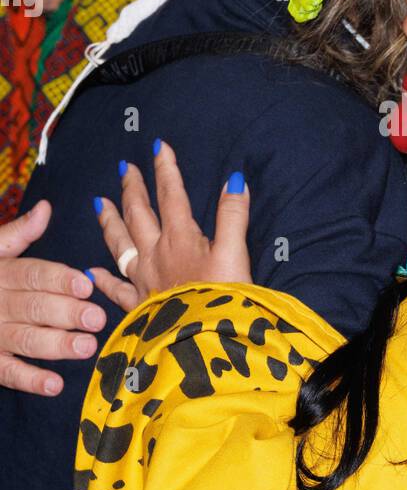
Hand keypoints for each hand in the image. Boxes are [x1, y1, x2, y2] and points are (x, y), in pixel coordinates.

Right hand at [0, 200, 106, 395]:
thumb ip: (19, 232)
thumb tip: (46, 208)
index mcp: (3, 273)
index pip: (33, 274)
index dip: (59, 280)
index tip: (86, 284)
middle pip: (34, 307)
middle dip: (66, 313)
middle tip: (98, 318)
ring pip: (26, 339)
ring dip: (57, 345)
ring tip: (87, 347)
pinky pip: (8, 372)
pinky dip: (30, 380)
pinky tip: (55, 385)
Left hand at [91, 140, 252, 309]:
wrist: (203, 343)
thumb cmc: (223, 300)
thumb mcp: (236, 253)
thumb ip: (233, 215)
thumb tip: (234, 178)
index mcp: (181, 238)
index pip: (171, 195)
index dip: (166, 169)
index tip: (158, 145)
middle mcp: (155, 254)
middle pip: (139, 214)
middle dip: (132, 189)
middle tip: (124, 168)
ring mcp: (143, 280)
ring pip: (119, 244)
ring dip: (109, 221)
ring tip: (97, 203)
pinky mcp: (138, 306)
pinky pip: (114, 290)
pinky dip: (101, 280)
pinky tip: (89, 273)